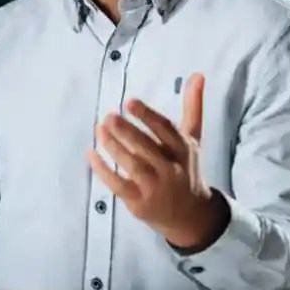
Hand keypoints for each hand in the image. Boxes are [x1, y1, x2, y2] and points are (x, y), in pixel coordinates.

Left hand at [87, 73, 228, 251]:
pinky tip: (91, 154)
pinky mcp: (139, 203)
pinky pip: (118, 185)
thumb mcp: (193, 138)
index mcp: (183, 150)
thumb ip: (192, 107)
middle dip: (126, 131)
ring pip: (132, 165)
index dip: (148, 116)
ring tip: (99, 129)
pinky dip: (103, 170)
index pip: (166, 130)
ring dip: (113, 147)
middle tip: (109, 116)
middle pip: (146, 148)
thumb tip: (197, 74)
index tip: (130, 102)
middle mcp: (171, 169)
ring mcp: (155, 188)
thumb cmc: (187, 168)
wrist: (191, 216)